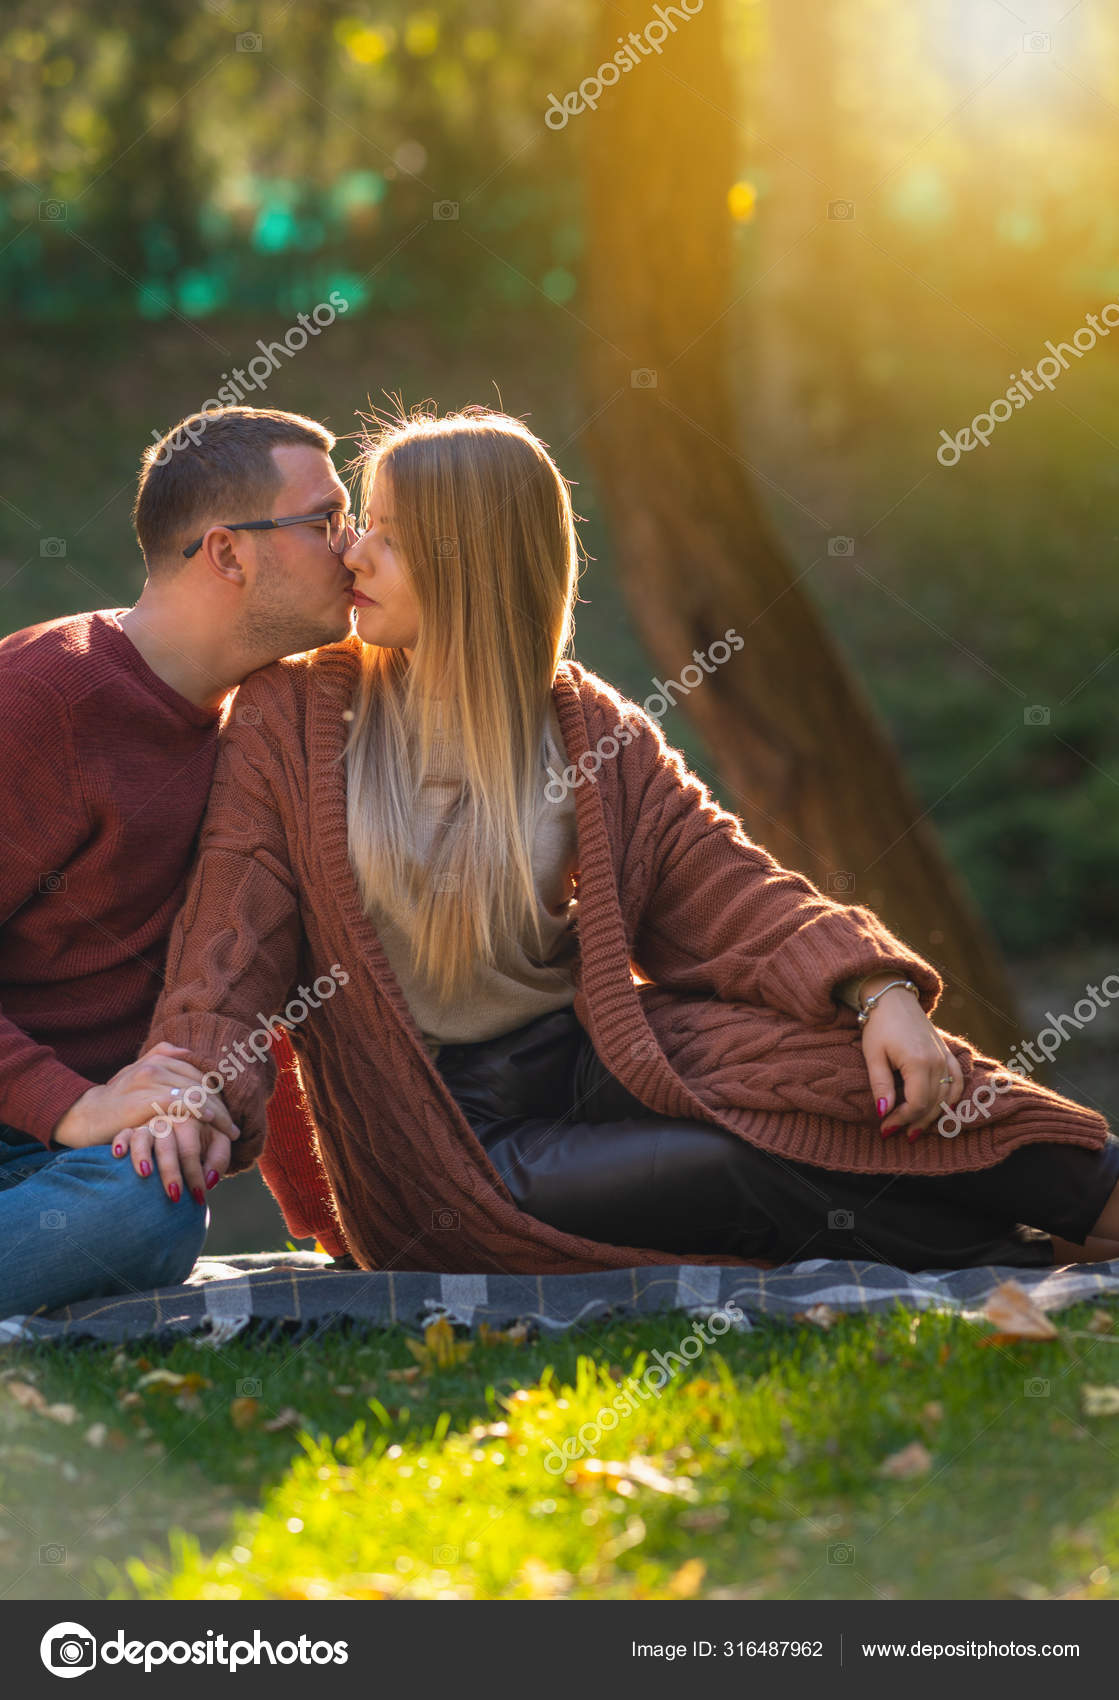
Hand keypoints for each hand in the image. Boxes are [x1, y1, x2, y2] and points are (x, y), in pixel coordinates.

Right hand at [51, 1042, 237, 1149]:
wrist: (86, 1116)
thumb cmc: (117, 1100)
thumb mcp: (139, 1074)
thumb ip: (161, 1059)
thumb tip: (187, 1052)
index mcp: (160, 1056)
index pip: (201, 1072)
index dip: (220, 1092)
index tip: (232, 1111)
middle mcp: (157, 1063)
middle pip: (203, 1082)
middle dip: (223, 1105)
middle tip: (235, 1126)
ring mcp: (151, 1078)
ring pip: (197, 1092)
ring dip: (218, 1113)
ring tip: (230, 1131)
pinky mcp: (146, 1097)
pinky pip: (183, 1101)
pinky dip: (201, 1111)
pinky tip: (212, 1121)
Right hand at [113, 1114, 232, 1203]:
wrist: (190, 1112)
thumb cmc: (205, 1134)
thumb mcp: (219, 1142)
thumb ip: (219, 1159)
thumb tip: (209, 1182)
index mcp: (191, 1120)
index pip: (191, 1151)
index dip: (195, 1176)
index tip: (199, 1198)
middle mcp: (168, 1120)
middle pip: (167, 1145)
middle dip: (171, 1171)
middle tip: (175, 1196)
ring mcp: (148, 1123)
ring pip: (141, 1136)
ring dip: (142, 1154)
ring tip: (145, 1173)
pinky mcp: (133, 1128)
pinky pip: (123, 1133)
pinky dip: (120, 1142)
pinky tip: (118, 1154)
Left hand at [858, 977, 964, 1140]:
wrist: (893, 998)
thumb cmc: (879, 1025)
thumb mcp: (873, 1055)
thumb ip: (880, 1085)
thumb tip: (883, 1113)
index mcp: (919, 1062)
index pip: (917, 1104)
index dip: (901, 1120)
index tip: (885, 1128)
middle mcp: (937, 1062)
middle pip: (933, 1104)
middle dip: (915, 1122)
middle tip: (896, 1133)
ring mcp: (946, 1057)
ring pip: (947, 1097)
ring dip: (933, 1116)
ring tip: (915, 1129)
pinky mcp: (948, 1053)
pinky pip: (958, 1081)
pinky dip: (952, 1098)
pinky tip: (942, 1109)